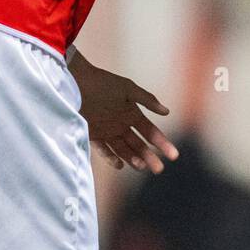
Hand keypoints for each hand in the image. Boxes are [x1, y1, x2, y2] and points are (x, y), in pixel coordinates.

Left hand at [69, 50, 178, 172]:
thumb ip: (147, 100)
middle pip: (138, 144)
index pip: (151, 132)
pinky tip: (120, 165)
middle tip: (158, 169)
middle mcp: (121, 124)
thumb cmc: (103, 82)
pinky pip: (104, 150)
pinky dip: (111, 158)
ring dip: (133, 159)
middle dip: (149, 157)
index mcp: (132, 113)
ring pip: (123, 150)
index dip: (162, 143)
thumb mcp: (128, 89)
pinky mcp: (93, 135)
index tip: (174, 155)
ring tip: (141, 167)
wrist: (75, 81)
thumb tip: (167, 111)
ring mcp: (107, 131)